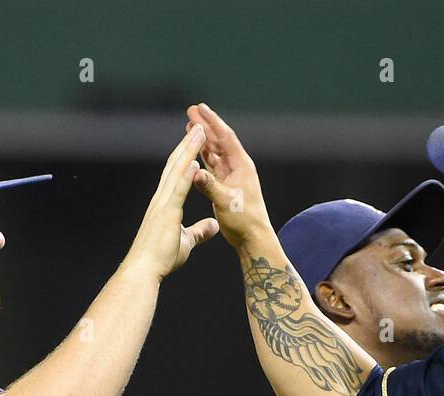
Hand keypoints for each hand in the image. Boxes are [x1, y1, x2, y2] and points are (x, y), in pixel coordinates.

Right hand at [124, 124, 218, 281]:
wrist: (144, 269)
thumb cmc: (161, 259)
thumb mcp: (186, 241)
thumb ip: (199, 231)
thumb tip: (212, 227)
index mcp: (166, 204)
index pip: (178, 174)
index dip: (187, 156)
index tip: (196, 141)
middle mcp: (162, 198)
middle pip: (176, 164)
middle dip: (187, 144)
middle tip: (197, 125)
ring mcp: (163, 203)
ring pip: (177, 170)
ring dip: (189, 149)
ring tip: (199, 130)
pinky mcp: (166, 211)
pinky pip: (179, 188)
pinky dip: (188, 173)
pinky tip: (196, 159)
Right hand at [185, 103, 275, 248]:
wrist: (253, 238)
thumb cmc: (244, 221)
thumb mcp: (226, 202)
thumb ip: (210, 186)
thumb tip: (194, 173)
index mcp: (241, 166)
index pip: (225, 137)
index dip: (212, 122)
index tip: (200, 108)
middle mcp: (237, 167)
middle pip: (219, 141)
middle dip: (205, 125)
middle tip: (191, 110)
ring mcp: (231, 176)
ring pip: (215, 152)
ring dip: (203, 139)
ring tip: (190, 125)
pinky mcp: (225, 186)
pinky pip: (212, 166)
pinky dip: (204, 156)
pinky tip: (195, 150)